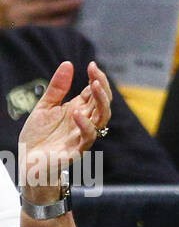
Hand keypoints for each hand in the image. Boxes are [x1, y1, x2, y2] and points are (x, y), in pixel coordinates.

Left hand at [18, 60, 109, 195]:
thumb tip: (68, 63)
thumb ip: (57, 88)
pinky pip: (88, 137)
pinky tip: (77, 113)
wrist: (28, 163)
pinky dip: (85, 125)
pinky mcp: (77, 150)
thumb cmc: (38, 136)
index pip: (95, 92)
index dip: (97, 78)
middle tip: (95, 74)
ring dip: (101, 102)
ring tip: (93, 86)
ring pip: (102, 118)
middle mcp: (85, 121)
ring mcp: (82, 135)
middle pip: (103, 102)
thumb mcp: (44, 107)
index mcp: (79, 109)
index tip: (91, 65)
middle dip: (102, 87)